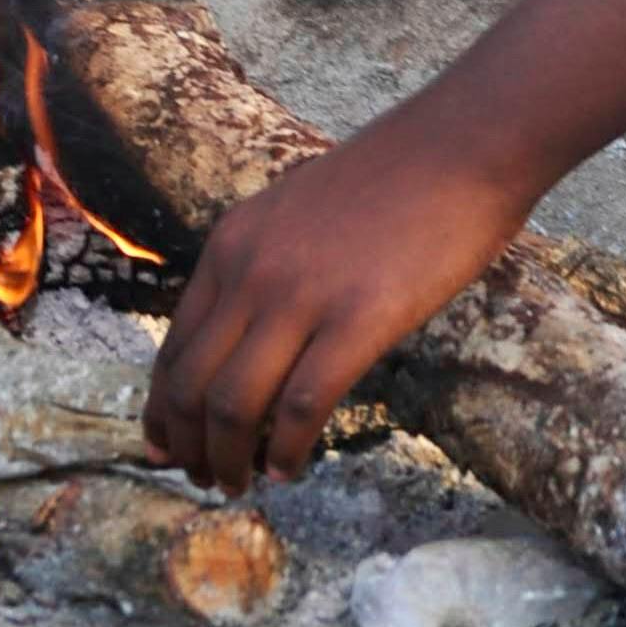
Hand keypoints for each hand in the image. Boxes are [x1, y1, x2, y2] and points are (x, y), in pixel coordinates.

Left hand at [142, 102, 530, 494]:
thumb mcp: (296, 210)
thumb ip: (263, 264)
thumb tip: (246, 339)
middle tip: (205, 479)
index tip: (166, 447)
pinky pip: (301, 408)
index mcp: (233, 242)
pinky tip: (292, 466)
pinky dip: (288, 451)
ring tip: (244, 483)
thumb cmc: (393, 175)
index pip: (175, 346)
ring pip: (234, 406)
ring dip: (229, 460)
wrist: (461, 144)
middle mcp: (251, 270)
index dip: (164, 409)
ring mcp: (302, 296)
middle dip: (187, 447)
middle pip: (191, 386)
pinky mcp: (358, 320)